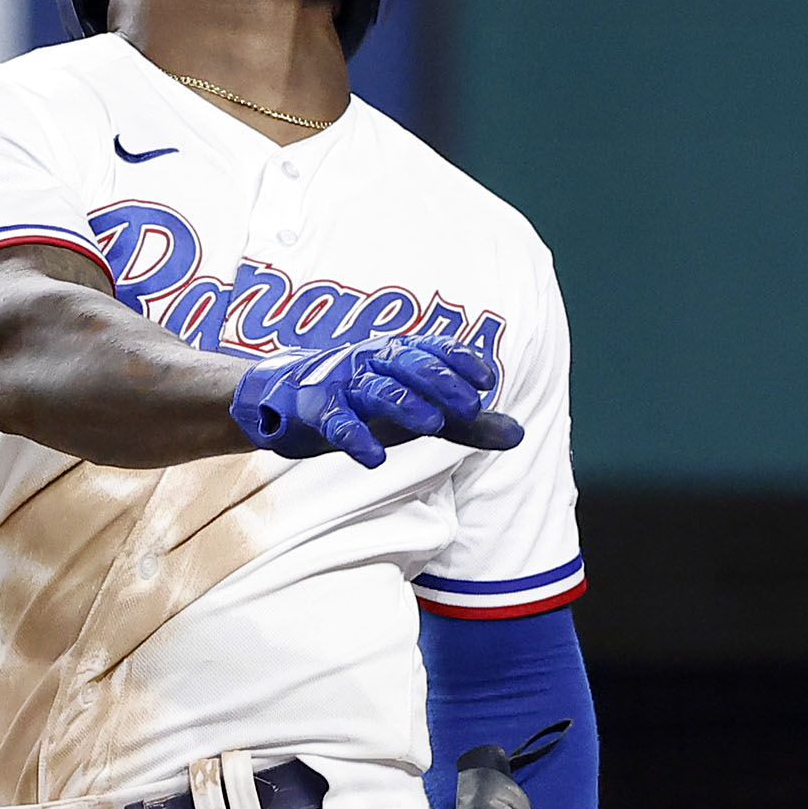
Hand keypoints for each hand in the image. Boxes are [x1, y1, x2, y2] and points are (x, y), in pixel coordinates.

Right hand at [230, 335, 524, 468]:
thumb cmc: (365, 401)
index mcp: (399, 355)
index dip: (461, 359)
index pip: (434, 350)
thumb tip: (520, 435)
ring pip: (377, 389)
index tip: (487, 378)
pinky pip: (336, 422)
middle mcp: (372, 361)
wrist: (286, 398)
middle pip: (409, 365)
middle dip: (441, 382)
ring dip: (406, 405)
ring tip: (433, 425)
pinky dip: (355, 438)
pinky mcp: (314, 410)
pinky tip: (374, 459)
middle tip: (470, 406)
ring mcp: (342, 383)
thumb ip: (467, 425)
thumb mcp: (419, 412)